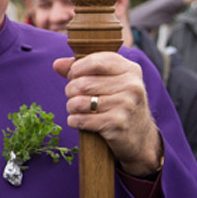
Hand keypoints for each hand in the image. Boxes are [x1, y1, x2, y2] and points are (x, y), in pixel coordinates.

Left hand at [53, 53, 162, 177]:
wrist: (139, 136)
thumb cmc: (117, 102)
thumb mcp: (107, 81)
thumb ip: (81, 69)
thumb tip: (57, 64)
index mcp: (130, 69)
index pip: (94, 61)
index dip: (76, 68)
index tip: (74, 76)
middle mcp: (131, 86)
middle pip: (82, 83)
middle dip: (70, 90)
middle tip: (74, 96)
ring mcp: (126, 105)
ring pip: (79, 102)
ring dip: (71, 106)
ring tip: (76, 108)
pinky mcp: (118, 124)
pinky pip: (81, 120)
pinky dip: (74, 121)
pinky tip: (78, 120)